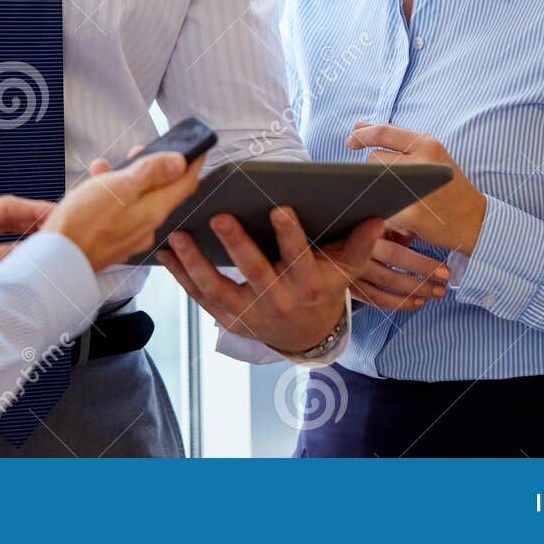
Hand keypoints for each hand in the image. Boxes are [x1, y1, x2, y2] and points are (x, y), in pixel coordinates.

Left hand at [0, 195, 53, 322]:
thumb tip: (28, 253)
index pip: (5, 208)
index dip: (36, 210)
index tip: (63, 216)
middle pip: (7, 221)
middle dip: (36, 225)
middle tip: (65, 234)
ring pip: (2, 242)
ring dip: (25, 246)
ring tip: (52, 252)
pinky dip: (10, 264)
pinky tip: (24, 273)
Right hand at [41, 150, 202, 271]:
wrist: (55, 260)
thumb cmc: (83, 223)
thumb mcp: (119, 187)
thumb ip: (151, 173)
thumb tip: (179, 163)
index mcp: (154, 211)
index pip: (185, 184)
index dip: (192, 163)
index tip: (197, 147)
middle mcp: (147, 226)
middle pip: (161, 192)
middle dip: (154, 168)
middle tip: (141, 150)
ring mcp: (129, 236)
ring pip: (136, 201)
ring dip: (126, 180)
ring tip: (106, 167)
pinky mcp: (111, 242)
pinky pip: (119, 213)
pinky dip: (110, 196)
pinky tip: (93, 188)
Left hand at [158, 205, 381, 354]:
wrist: (305, 334)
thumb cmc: (322, 288)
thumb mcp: (344, 271)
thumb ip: (360, 245)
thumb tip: (378, 217)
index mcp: (307, 285)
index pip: (299, 258)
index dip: (291, 236)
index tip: (281, 208)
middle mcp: (277, 301)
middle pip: (255, 272)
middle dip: (237, 244)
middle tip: (219, 215)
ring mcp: (248, 313)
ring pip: (218, 288)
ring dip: (194, 262)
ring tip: (177, 235)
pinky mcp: (226, 317)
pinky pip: (199, 296)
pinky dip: (180, 275)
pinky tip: (164, 251)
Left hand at [346, 122, 486, 254]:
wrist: (474, 219)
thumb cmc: (447, 185)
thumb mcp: (430, 155)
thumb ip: (395, 141)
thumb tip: (358, 125)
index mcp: (427, 144)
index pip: (383, 132)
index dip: (361, 135)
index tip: (350, 141)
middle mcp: (423, 162)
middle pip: (373, 159)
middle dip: (373, 171)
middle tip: (390, 185)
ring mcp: (417, 188)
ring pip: (374, 182)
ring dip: (376, 190)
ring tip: (396, 198)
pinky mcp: (412, 213)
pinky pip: (381, 207)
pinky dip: (383, 211)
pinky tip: (396, 215)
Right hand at [347, 227, 450, 311]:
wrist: (318, 256)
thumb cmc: (350, 231)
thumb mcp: (365, 219)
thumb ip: (389, 225)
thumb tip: (414, 228)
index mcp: (360, 229)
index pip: (383, 231)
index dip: (399, 239)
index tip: (419, 245)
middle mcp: (354, 252)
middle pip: (394, 258)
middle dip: (423, 267)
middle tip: (446, 274)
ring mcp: (352, 273)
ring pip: (388, 283)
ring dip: (416, 288)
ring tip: (439, 291)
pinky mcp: (351, 288)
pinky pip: (377, 300)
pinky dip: (399, 303)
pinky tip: (418, 302)